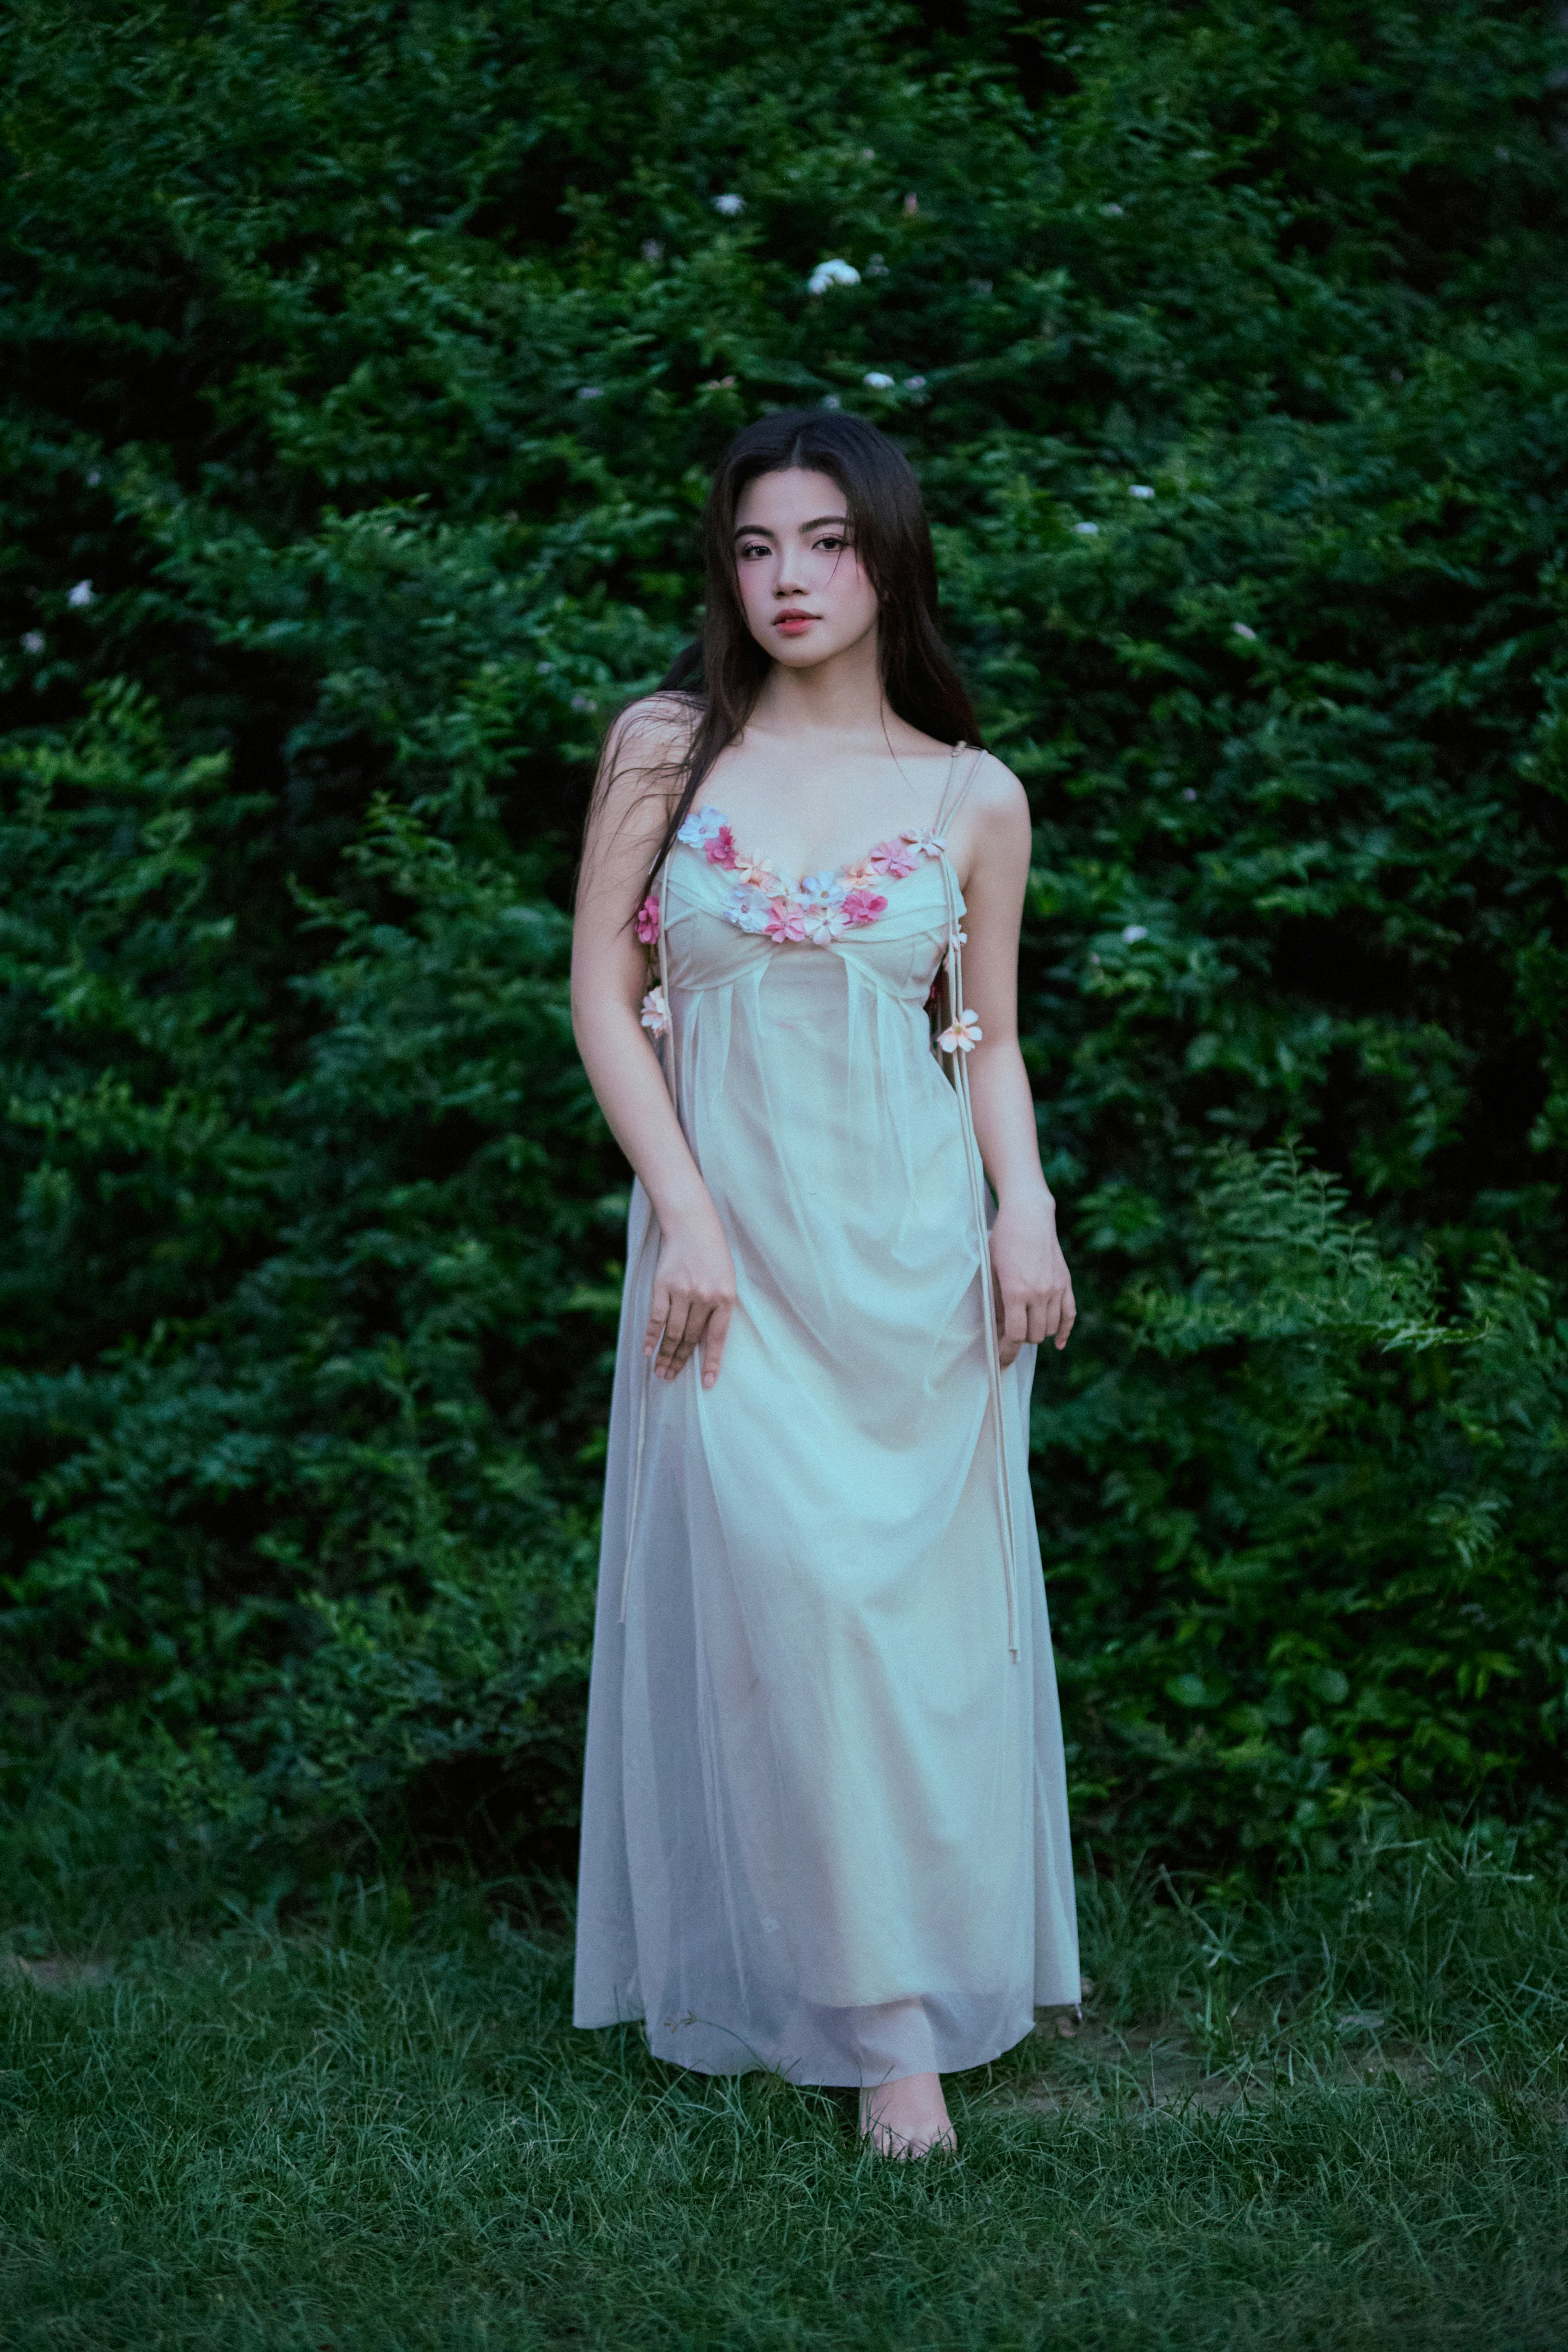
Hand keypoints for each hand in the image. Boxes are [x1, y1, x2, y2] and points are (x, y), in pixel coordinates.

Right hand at [644, 1205, 736, 1387]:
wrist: (693, 1224)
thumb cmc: (712, 1255)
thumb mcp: (725, 1281)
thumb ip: (717, 1310)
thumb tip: (703, 1343)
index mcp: (725, 1298)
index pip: (717, 1338)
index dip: (711, 1362)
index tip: (706, 1383)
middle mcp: (705, 1296)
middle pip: (691, 1338)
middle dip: (680, 1361)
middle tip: (670, 1378)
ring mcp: (683, 1291)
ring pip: (673, 1331)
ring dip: (665, 1355)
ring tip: (660, 1372)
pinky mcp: (663, 1284)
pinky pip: (656, 1317)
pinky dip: (651, 1336)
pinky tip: (648, 1351)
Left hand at [990, 1196, 1075, 1366]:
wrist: (1029, 1215)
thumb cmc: (1003, 1240)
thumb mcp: (992, 1269)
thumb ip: (996, 1301)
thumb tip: (998, 1327)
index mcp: (1016, 1291)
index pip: (1015, 1335)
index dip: (1006, 1351)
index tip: (1000, 1361)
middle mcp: (1038, 1293)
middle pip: (1034, 1335)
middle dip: (1020, 1341)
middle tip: (1008, 1339)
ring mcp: (1055, 1288)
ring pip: (1050, 1328)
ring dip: (1038, 1333)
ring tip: (1025, 1328)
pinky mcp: (1065, 1282)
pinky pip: (1069, 1315)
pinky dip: (1064, 1332)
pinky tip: (1058, 1343)